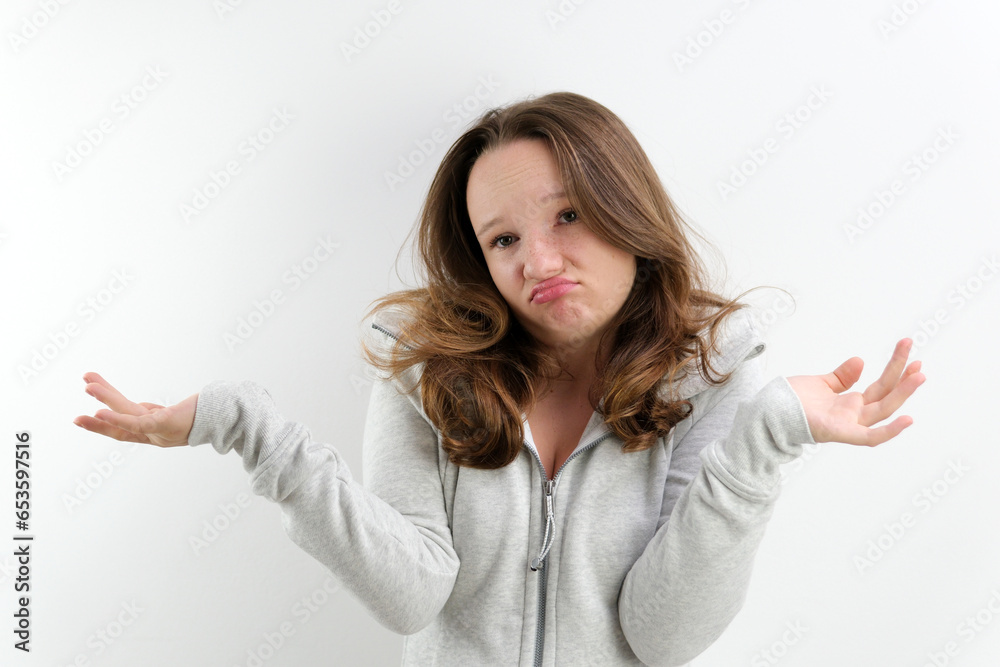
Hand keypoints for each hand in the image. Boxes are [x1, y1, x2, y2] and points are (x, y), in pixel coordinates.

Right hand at [73, 372, 198, 447]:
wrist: (224, 419)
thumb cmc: (202, 416)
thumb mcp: (174, 414)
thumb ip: (155, 412)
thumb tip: (139, 406)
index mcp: (153, 429)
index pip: (124, 424)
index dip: (106, 420)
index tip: (90, 413)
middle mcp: (152, 432)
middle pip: (120, 421)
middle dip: (98, 415)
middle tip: (79, 402)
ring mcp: (157, 430)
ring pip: (126, 414)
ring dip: (106, 400)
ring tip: (88, 387)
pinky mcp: (164, 425)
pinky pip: (136, 424)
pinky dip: (117, 420)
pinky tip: (102, 413)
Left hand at [785, 338, 925, 445]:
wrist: (768, 410)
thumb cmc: (791, 401)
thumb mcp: (820, 383)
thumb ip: (842, 376)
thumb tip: (861, 361)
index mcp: (849, 403)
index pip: (880, 386)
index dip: (894, 370)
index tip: (908, 353)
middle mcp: (853, 414)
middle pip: (885, 395)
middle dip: (903, 378)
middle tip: (919, 361)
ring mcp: (848, 424)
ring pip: (883, 410)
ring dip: (902, 393)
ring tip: (919, 375)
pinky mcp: (839, 433)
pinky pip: (869, 437)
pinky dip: (888, 432)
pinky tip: (907, 420)